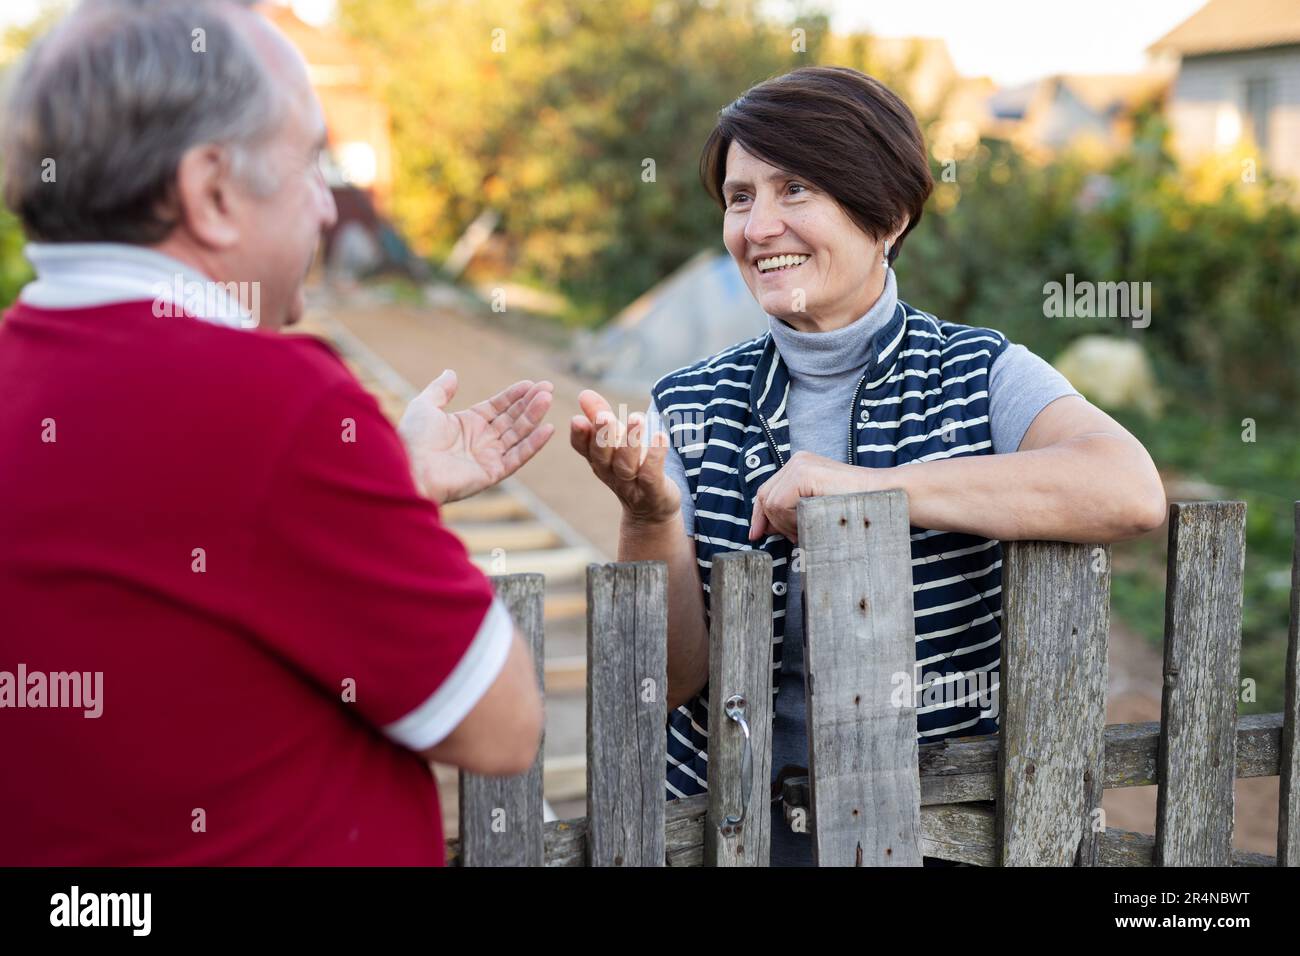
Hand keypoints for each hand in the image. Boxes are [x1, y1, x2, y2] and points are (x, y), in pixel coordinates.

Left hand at [398, 369, 553, 504]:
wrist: (409, 469)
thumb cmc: (412, 439)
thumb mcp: (424, 406)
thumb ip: (440, 390)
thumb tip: (451, 372)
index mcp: (467, 424)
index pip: (498, 407)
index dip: (514, 395)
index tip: (531, 384)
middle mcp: (481, 440)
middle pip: (511, 419)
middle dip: (529, 403)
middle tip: (548, 387)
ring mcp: (488, 457)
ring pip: (518, 434)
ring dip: (533, 417)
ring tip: (547, 399)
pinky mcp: (492, 473)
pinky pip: (517, 457)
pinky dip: (533, 444)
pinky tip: (547, 428)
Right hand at [569, 389, 679, 524]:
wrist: (652, 511)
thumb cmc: (631, 468)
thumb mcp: (614, 443)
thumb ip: (600, 417)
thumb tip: (584, 393)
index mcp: (598, 460)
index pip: (583, 448)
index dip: (580, 436)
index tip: (577, 419)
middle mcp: (611, 473)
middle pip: (602, 456)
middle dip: (603, 436)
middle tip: (605, 416)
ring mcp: (632, 485)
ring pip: (626, 465)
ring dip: (630, 441)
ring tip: (637, 417)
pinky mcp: (653, 491)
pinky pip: (652, 475)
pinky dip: (656, 456)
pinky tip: (661, 435)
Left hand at [749, 451, 870, 543]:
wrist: (885, 498)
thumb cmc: (856, 508)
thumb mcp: (816, 510)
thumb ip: (791, 514)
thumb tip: (763, 527)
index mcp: (800, 467)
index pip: (768, 491)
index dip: (760, 515)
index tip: (757, 535)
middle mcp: (797, 461)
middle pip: (765, 496)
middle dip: (772, 522)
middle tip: (792, 538)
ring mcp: (799, 465)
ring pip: (771, 503)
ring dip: (786, 524)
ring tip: (808, 528)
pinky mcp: (803, 474)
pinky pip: (780, 504)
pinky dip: (790, 520)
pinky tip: (810, 522)